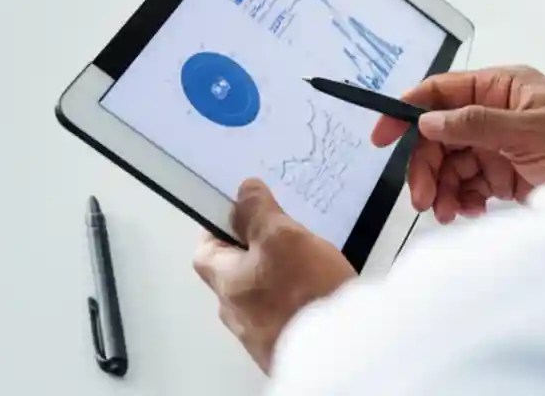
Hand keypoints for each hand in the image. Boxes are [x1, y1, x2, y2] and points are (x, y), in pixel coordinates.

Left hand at [192, 179, 355, 373]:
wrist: (339, 352)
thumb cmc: (306, 295)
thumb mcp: (282, 238)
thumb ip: (259, 213)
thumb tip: (244, 192)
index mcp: (225, 282)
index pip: (205, 249)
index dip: (221, 227)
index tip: (242, 212)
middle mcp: (235, 311)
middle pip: (235, 273)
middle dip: (257, 252)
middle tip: (286, 236)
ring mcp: (259, 333)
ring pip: (261, 294)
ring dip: (280, 278)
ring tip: (310, 265)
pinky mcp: (284, 345)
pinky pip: (283, 314)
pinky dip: (297, 299)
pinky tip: (319, 292)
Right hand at [372, 66, 544, 223]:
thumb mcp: (533, 132)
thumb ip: (478, 123)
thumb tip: (430, 120)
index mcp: (506, 88)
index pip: (443, 91)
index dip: (408, 110)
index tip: (382, 135)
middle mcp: (501, 113)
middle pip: (442, 134)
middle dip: (427, 165)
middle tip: (423, 198)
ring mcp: (505, 146)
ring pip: (453, 164)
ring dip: (443, 188)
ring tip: (448, 212)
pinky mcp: (511, 176)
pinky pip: (471, 186)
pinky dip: (464, 200)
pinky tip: (469, 212)